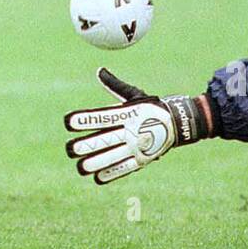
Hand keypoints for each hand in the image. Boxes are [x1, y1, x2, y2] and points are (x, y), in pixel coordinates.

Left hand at [65, 68, 206, 183]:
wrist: (180, 123)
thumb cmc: (152, 107)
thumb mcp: (134, 94)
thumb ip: (114, 85)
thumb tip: (99, 70)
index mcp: (126, 114)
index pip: (102, 117)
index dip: (85, 119)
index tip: (67, 122)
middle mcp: (130, 131)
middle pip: (105, 139)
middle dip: (87, 145)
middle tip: (69, 149)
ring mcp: (137, 146)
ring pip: (113, 156)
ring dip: (96, 163)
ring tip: (80, 168)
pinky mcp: (143, 159)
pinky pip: (125, 167)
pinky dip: (112, 173)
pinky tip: (97, 178)